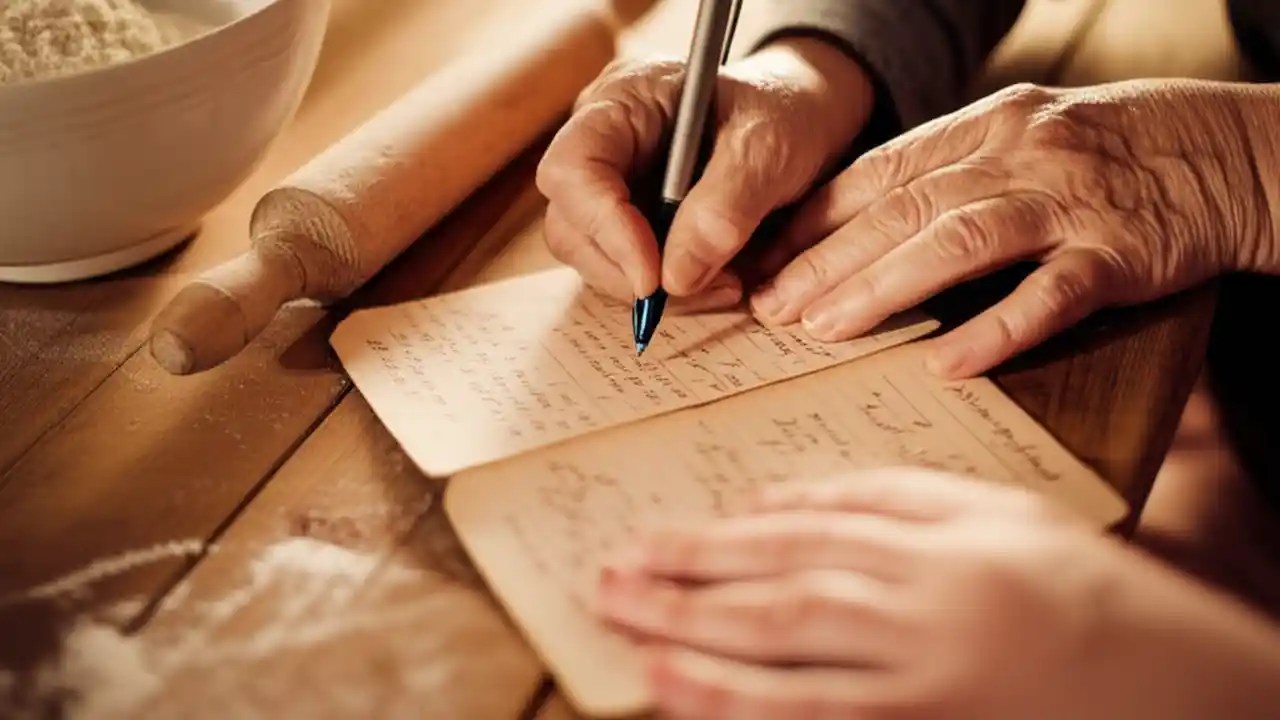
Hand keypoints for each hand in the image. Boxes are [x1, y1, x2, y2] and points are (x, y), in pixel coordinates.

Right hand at [535, 36, 874, 307]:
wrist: (802, 118)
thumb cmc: (784, 112)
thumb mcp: (770, 146)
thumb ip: (726, 206)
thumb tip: (675, 278)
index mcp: (623, 101)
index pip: (574, 168)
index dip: (605, 227)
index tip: (653, 277)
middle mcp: (603, 145)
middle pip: (572, 225)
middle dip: (629, 272)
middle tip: (702, 290)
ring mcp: (612, 187)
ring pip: (594, 259)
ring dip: (654, 291)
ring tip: (726, 286)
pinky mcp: (632, 225)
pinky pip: (627, 272)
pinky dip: (670, 291)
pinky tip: (718, 283)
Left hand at [597, 467, 1279, 719]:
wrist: (1158, 676)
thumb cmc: (1066, 579)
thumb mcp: (985, 506)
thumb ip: (878, 492)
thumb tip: (774, 493)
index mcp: (928, 545)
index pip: (798, 535)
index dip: (715, 537)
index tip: (651, 536)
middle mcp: (914, 612)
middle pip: (777, 596)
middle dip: (684, 589)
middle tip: (609, 580)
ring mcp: (915, 683)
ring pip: (787, 667)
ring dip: (698, 655)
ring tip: (628, 640)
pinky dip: (748, 714)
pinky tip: (691, 702)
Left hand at [750, 80, 1272, 377]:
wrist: (1227, 151)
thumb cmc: (1108, 152)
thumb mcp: (1022, 138)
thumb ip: (949, 172)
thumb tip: (858, 223)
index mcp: (987, 127)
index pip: (882, 171)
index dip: (817, 217)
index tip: (764, 259)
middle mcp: (1018, 156)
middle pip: (904, 208)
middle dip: (828, 259)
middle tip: (771, 307)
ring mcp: (1068, 203)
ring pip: (959, 241)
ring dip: (884, 287)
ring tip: (826, 329)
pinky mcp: (1117, 254)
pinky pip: (1047, 295)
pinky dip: (993, 330)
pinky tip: (944, 364)